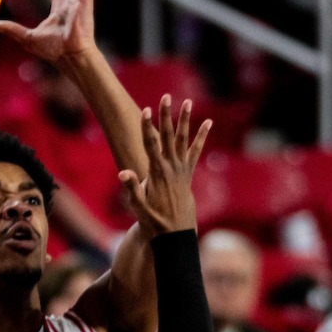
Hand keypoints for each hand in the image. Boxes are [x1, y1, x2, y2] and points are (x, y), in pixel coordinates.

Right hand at [119, 95, 209, 238]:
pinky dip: (202, 136)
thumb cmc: (153, 221)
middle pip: (169, 136)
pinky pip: (197, 151)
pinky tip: (208, 123)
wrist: (175, 234)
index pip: (151, 145)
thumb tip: (123, 172)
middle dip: (166, 115)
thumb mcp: (138, 207)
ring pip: (184, 140)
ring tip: (187, 102)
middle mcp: (172, 168)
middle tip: (166, 96)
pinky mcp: (189, 173)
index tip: (146, 110)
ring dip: (185, 120)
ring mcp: (182, 169)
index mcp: (158, 173)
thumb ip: (132, 189)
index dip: (148, 127)